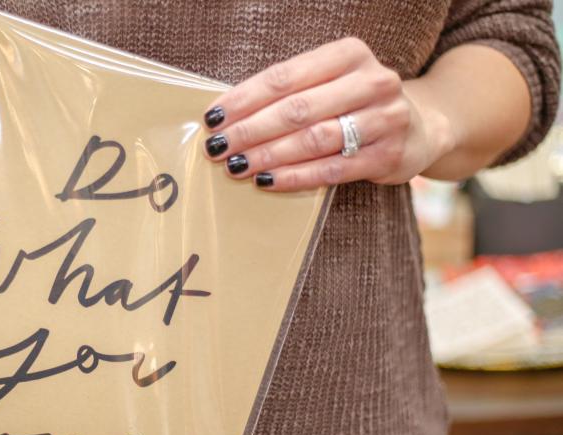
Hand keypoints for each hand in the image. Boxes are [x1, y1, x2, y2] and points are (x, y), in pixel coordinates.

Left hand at [201, 37, 453, 190]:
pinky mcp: (387, 156)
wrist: (419, 128)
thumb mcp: (328, 83)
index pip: (285, 77)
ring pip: (312, 140)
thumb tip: (226, 116)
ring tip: (236, 166)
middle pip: (296, 109)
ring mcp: (385, 119)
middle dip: (250, 130)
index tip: (213, 117)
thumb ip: (288, 92)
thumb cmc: (353, 104)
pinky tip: (266, 181)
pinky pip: (330, 169)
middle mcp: (373, 82)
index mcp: (350, 54)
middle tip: (217, 148)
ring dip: (267, 155)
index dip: (244, 99)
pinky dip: (293, 177)